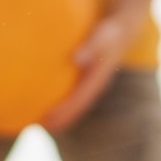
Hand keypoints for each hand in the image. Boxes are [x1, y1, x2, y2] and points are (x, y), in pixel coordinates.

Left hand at [43, 12, 135, 131]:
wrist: (121, 33)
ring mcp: (91, 84)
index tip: (47, 121)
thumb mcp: (102, 37)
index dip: (64, 112)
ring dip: (60, 113)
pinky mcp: (87, 79)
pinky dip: (61, 100)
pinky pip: (74, 94)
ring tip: (39, 120)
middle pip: (76, 108)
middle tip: (39, 127)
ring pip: (75, 103)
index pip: (79, 101)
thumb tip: (76, 59)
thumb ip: (91, 47)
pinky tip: (44, 99)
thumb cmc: (108, 34)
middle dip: (60, 119)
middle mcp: (94, 86)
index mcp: (98, 81)